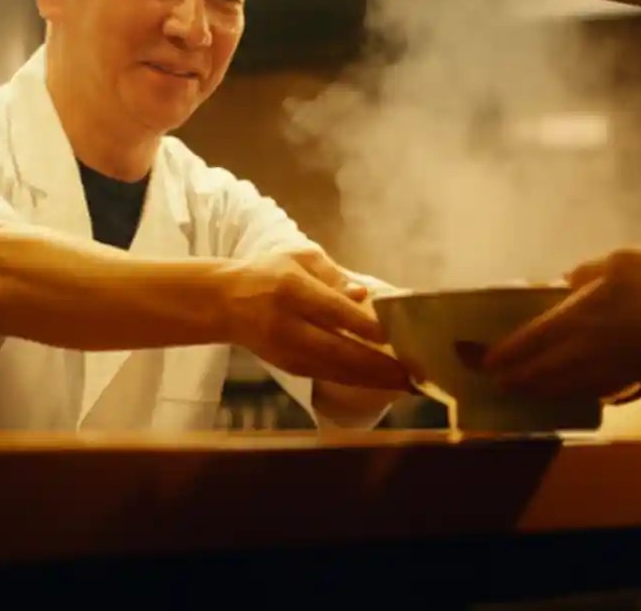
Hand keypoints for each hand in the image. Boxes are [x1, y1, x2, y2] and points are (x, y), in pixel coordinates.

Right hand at [222, 248, 412, 391]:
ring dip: (373, 379)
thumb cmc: (270, 273)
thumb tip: (362, 296)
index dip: (367, 326)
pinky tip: (381, 382)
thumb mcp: (299, 258)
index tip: (399, 335)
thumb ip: (333, 274)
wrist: (227, 303)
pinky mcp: (289, 367)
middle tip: (414, 372)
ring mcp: (287, 350)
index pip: (335, 311)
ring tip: (407, 383)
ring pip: (336, 370)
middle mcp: (288, 324)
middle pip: (339, 349)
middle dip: (379, 364)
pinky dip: (357, 381)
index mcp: (291, 289)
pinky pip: (328, 376)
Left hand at [480, 248, 640, 400]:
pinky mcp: (635, 377)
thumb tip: (571, 279)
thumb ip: (591, 270)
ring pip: (566, 386)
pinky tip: (577, 392)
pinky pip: (596, 390)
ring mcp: (610, 368)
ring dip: (542, 390)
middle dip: (517, 379)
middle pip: (541, 372)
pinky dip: (577, 392)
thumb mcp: (621, 260)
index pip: (528, 342)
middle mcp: (586, 350)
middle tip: (499, 383)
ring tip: (529, 391)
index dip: (504, 354)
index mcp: (575, 319)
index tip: (486, 362)